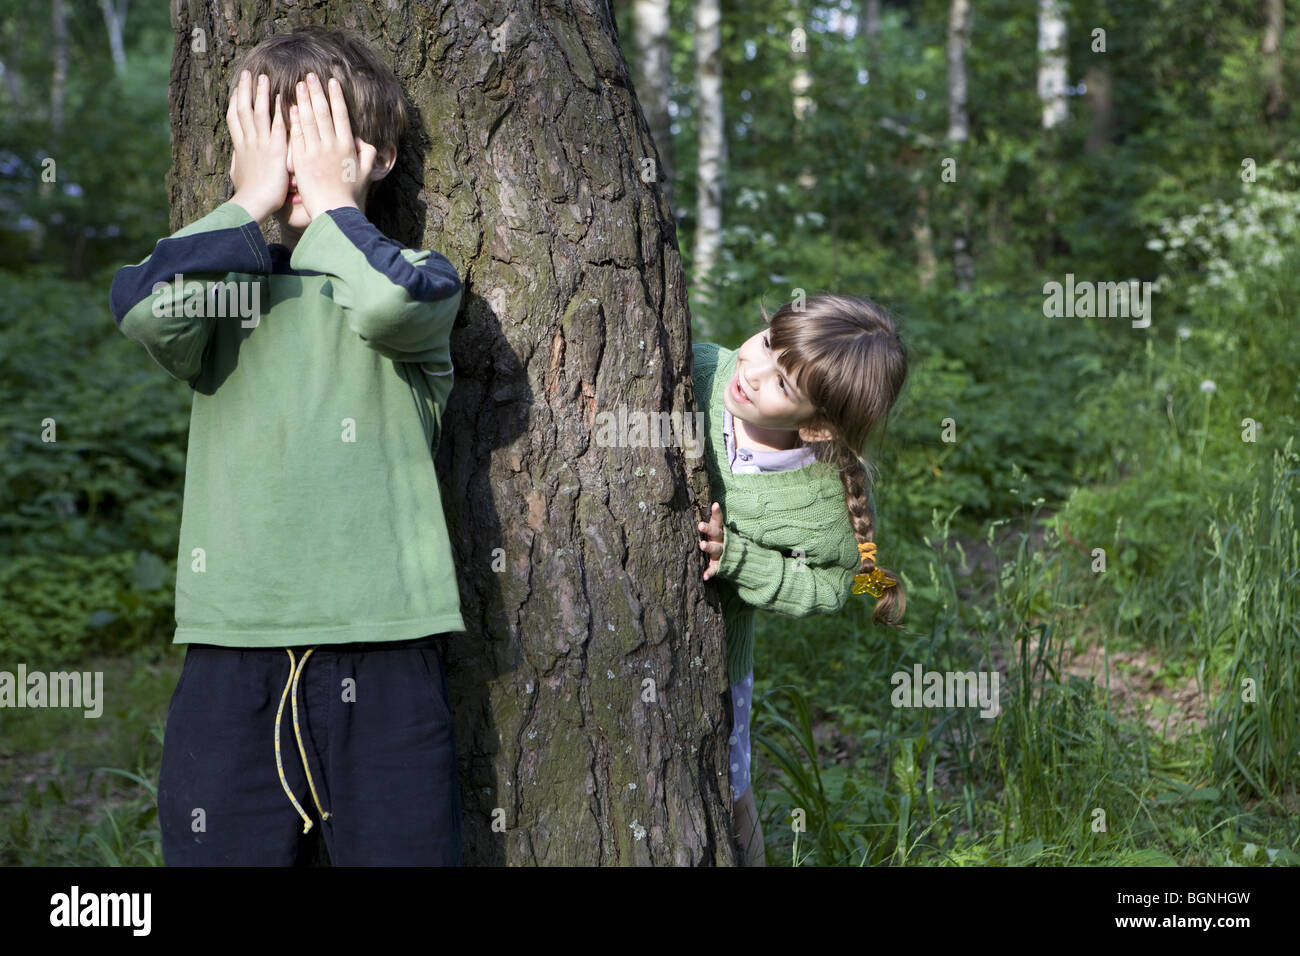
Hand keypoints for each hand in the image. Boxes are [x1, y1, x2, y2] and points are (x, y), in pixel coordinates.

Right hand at [227, 70, 288, 222]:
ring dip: (261, 94)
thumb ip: (238, 164)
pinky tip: (283, 99)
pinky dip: (279, 111)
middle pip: (242, 109)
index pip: (234, 118)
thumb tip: (235, 161)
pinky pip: (278, 126)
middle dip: (244, 90)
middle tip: (247, 73)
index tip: (236, 88)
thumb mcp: (238, 176)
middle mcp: (248, 141)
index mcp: (240, 147)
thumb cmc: (248, 195)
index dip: (234, 101)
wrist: (253, 204)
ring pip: (258, 112)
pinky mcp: (276, 150)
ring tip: (263, 77)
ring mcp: (261, 144)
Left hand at [289, 72, 376, 217]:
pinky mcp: (301, 161)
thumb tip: (365, 142)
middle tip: (310, 76)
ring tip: (299, 85)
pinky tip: (291, 108)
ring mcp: (315, 152)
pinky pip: (297, 136)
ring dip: (304, 100)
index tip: (331, 82)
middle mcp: (331, 145)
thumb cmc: (350, 196)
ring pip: (309, 120)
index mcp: (348, 147)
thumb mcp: (365, 174)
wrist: (334, 212)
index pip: (341, 116)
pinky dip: (295, 120)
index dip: (336, 97)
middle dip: (317, 92)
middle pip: (323, 112)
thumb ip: (367, 155)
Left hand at [698, 502, 723, 580]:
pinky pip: (715, 568)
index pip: (718, 521)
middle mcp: (721, 541)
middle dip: (708, 529)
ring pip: (716, 549)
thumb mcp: (720, 532)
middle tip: (700, 525)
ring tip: (701, 545)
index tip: (715, 505)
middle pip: (716, 533)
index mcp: (720, 532)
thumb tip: (710, 505)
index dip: (717, 513)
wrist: (741, 560)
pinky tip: (705, 576)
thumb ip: (715, 522)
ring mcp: (721, 553)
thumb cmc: (723, 542)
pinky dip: (710, 572)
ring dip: (709, 547)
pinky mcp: (720, 565)